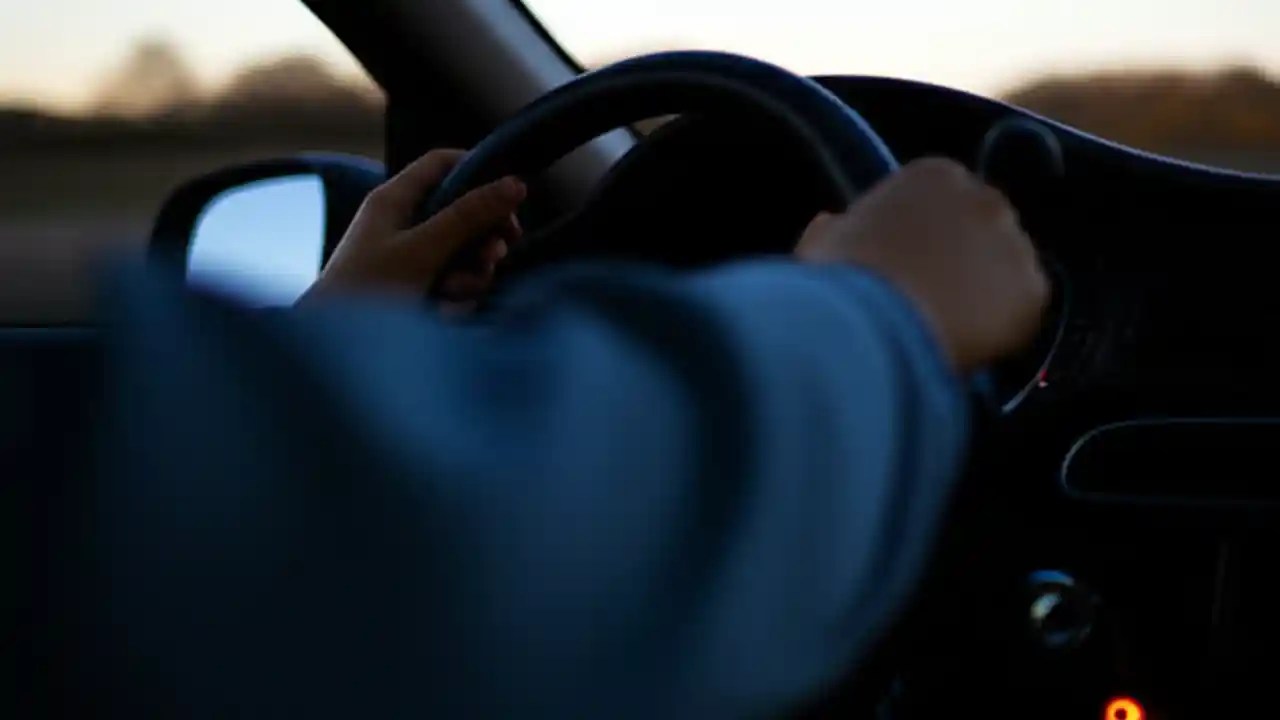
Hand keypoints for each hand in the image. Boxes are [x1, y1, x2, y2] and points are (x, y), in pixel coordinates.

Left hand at [300, 149, 525, 304]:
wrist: (333, 354)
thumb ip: (469, 216)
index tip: (511, 195)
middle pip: (463, 213)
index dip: (479, 171)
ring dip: (470, 275)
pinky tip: (444, 312)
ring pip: (465, 253)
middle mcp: (402, 224)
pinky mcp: (417, 290)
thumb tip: (515, 184)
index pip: (443, 164)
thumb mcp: (423, 251)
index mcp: (394, 201)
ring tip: (453, 294)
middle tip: (496, 255)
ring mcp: (410, 259)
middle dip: (482, 238)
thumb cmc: (368, 294)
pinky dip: (456, 297)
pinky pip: (455, 283)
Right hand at [796, 157, 1048, 372]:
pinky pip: (1021, 310)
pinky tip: (969, 342)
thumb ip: (839, 227)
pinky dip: (1002, 329)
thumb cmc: (843, 278)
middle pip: (983, 229)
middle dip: (965, 258)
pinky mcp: (1033, 289)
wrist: (874, 322)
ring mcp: (1015, 241)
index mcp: (935, 176)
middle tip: (934, 297)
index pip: (944, 201)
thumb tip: (833, 223)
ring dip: (985, 293)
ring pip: (1006, 270)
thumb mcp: (824, 242)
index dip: (927, 237)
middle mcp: (985, 197)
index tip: (908, 265)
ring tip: (950, 326)